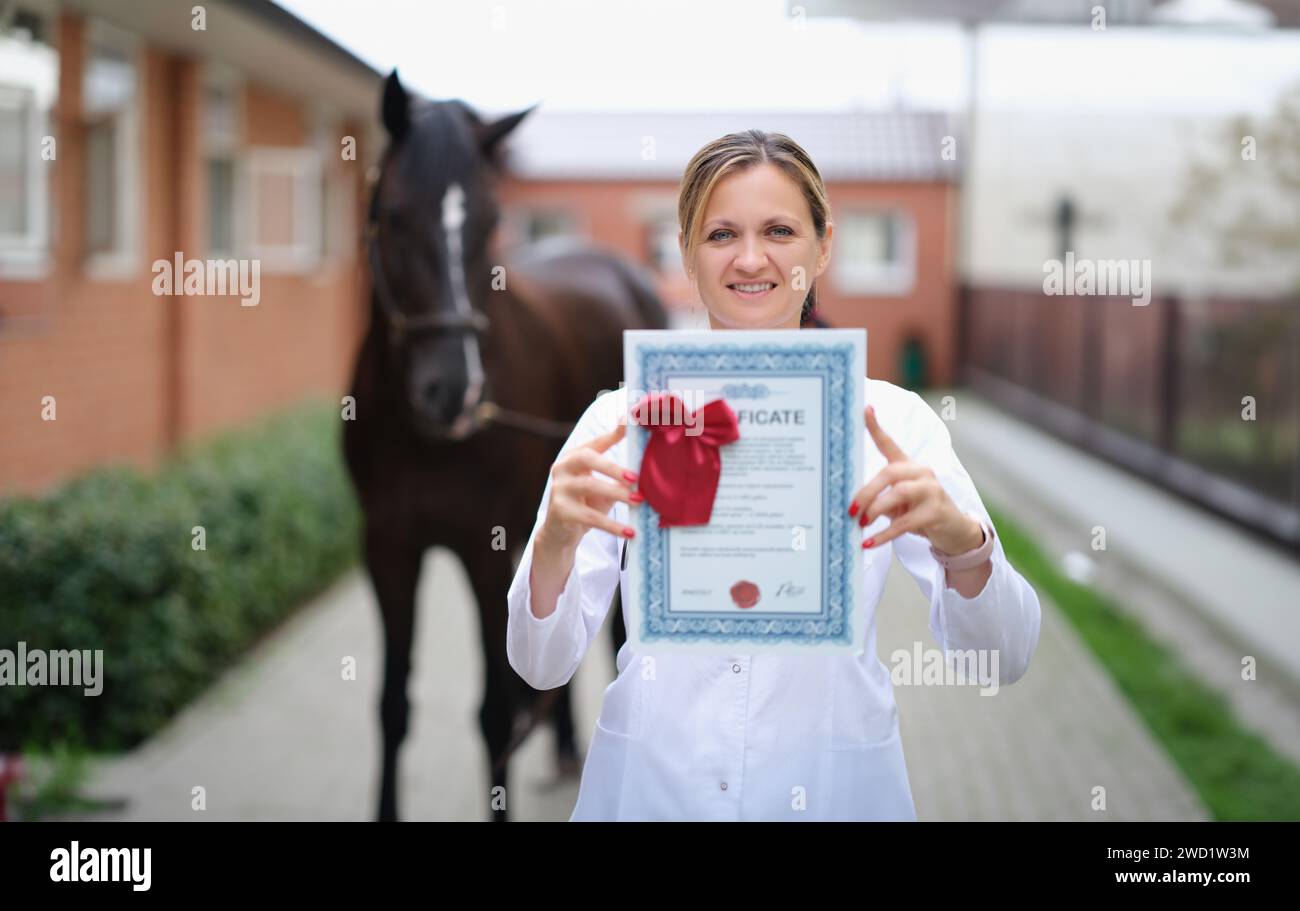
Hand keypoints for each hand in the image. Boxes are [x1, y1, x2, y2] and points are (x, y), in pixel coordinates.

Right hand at [538, 416, 641, 553]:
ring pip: (589, 486)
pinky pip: (590, 517)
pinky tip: (629, 531)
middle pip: (586, 458)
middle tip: (635, 477)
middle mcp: (562, 468)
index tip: (629, 424)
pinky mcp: (560, 511)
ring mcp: (559, 489)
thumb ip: (620, 474)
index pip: (594, 442)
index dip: (612, 434)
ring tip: (639, 502)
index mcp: (574, 457)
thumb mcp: (603, 485)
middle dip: (612, 466)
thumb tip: (647, 462)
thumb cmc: (587, 504)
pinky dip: (612, 525)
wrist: (560, 534)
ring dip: (616, 493)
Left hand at [848, 404, 981, 553]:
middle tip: (851, 510)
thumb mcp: (897, 502)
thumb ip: (879, 497)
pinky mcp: (937, 511)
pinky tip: (870, 542)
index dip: (875, 427)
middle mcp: (921, 472)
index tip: (865, 409)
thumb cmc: (919, 513)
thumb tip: (850, 505)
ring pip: (899, 494)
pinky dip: (885, 534)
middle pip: (889, 473)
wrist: (954, 531)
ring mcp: (932, 490)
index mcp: (908, 466)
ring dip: (875, 509)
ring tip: (861, 523)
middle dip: (866, 492)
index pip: (889, 443)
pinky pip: (906, 522)